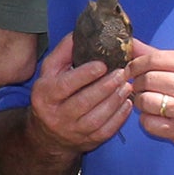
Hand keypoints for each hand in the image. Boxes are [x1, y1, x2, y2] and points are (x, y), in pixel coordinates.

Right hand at [21, 31, 133, 155]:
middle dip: (106, 87)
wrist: (47, 135)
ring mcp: (73, 131)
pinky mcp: (88, 141)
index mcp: (46, 95)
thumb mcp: (49, 72)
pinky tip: (127, 103)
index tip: (102, 65)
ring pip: (97, 118)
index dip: (85, 75)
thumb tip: (81, 32)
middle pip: (84, 102)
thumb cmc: (52, 95)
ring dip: (115, 101)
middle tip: (122, 73)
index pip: (66, 85)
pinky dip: (119, 117)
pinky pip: (106, 131)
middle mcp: (57, 115)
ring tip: (127, 86)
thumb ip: (63, 52)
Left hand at [130, 47, 173, 154]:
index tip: (131, 69)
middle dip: (137, 83)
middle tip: (139, 87)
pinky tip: (155, 117)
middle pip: (147, 80)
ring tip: (148, 102)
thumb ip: (162, 56)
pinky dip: (146, 119)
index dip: (136, 64)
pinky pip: (148, 122)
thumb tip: (132, 45)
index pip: (154, 59)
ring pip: (144, 101)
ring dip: (140, 101)